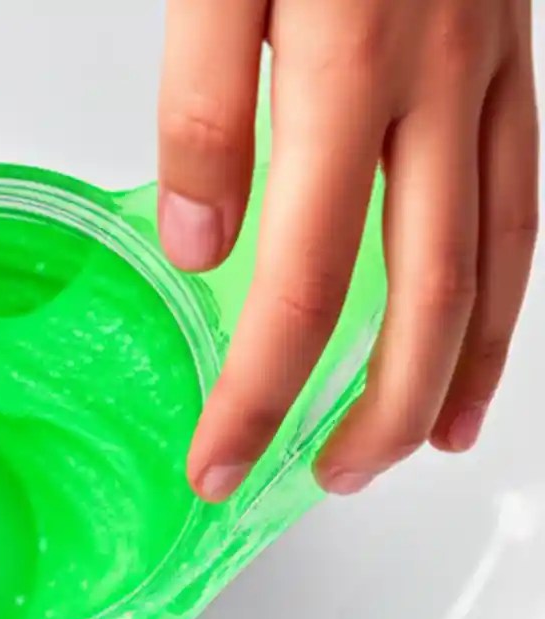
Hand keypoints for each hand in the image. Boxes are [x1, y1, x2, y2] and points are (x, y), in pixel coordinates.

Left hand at [158, 0, 537, 499]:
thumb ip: (203, 105)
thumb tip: (199, 246)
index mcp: (343, 68)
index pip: (302, 277)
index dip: (262, 387)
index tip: (221, 456)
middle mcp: (435, 80)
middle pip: (427, 292)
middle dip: (382, 407)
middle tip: (332, 475)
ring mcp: (488, 69)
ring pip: (497, 253)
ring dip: (465, 362)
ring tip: (427, 436)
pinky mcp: (511, 50)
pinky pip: (523, 188)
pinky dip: (509, 274)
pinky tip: (481, 310)